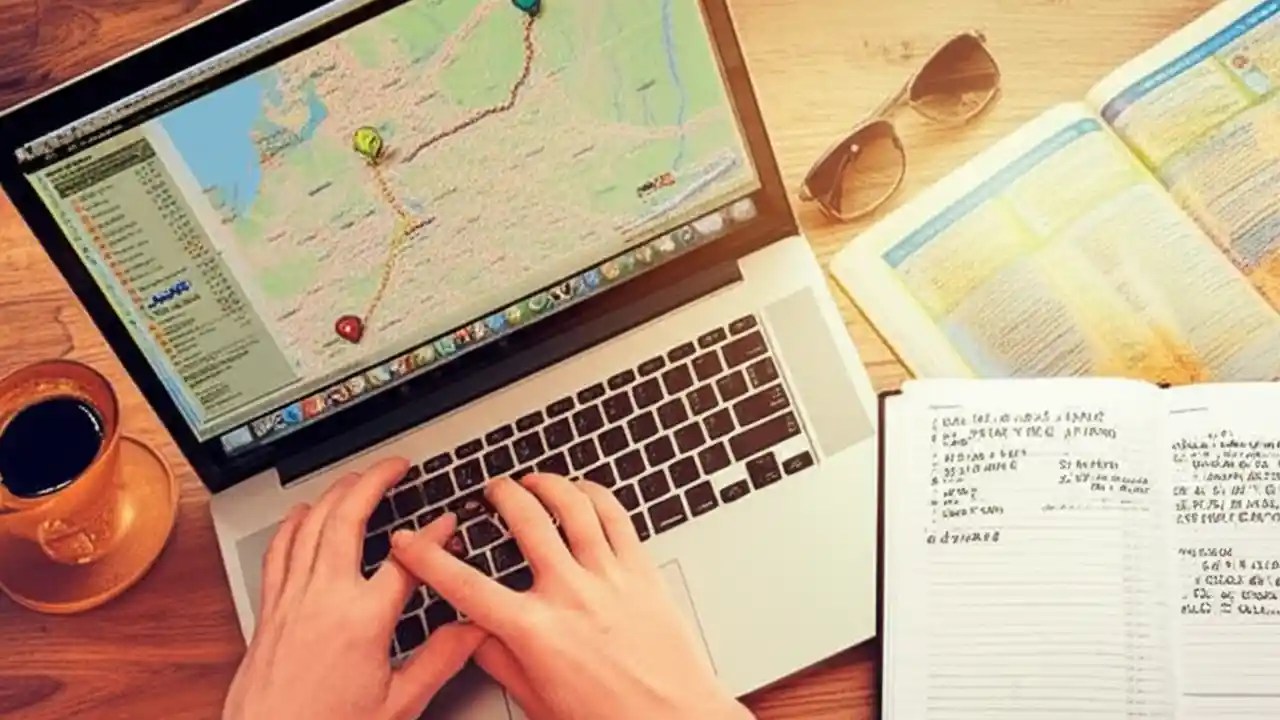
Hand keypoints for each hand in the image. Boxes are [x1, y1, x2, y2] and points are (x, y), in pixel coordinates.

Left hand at [223, 458, 484, 719]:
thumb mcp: (398, 706)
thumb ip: (440, 661)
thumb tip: (474, 629)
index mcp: (363, 620)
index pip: (407, 559)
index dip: (434, 534)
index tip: (450, 519)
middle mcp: (323, 598)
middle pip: (348, 517)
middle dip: (374, 481)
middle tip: (396, 465)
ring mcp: (291, 599)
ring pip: (311, 524)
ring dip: (335, 491)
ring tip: (357, 476)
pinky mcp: (268, 610)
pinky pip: (279, 549)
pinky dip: (294, 522)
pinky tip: (304, 511)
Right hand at [391, 474, 752, 719]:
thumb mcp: (538, 701)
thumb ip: (501, 660)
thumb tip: (473, 633)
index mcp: (536, 632)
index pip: (465, 586)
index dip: (428, 558)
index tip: (411, 541)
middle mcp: (570, 594)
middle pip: (524, 520)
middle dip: (499, 495)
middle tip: (489, 491)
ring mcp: (608, 577)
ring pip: (572, 505)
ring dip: (545, 483)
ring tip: (531, 480)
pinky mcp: (641, 571)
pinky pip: (616, 516)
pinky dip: (594, 493)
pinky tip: (583, 490)